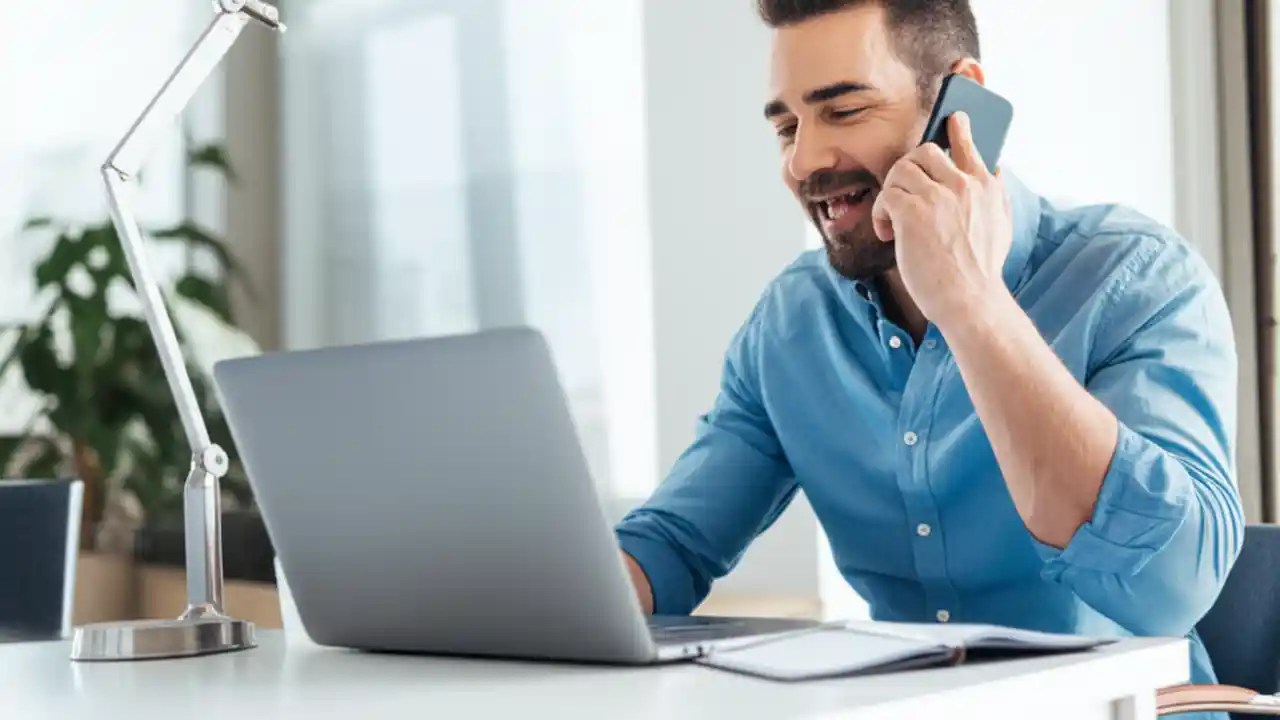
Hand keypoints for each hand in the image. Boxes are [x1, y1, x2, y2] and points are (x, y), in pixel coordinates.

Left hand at [871, 112, 1012, 329]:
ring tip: (893, 219)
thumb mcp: (1001, 225)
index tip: (953, 119)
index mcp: (985, 186)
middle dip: (907, 169)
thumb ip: (997, 193)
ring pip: (901, 170)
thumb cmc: (981, 271)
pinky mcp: (912, 212)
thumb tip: (996, 167)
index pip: (968, 144)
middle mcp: (963, 184)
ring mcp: (937, 196)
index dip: (957, 128)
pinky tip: (886, 233)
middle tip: (902, 192)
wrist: (970, 300)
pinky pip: (886, 195)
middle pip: (924, 152)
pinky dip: (880, 213)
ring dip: (891, 193)